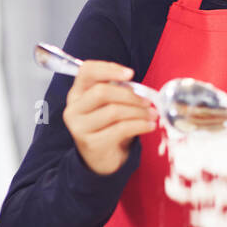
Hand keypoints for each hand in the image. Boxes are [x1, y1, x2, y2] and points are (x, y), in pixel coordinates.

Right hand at [62, 59, 157, 175]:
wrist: (100, 158)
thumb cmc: (108, 126)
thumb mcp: (109, 105)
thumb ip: (117, 91)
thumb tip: (139, 88)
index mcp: (77, 94)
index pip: (87, 71)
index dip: (109, 69)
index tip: (131, 74)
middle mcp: (74, 109)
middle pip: (102, 92)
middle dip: (130, 95)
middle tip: (148, 102)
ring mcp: (79, 127)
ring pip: (114, 111)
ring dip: (139, 112)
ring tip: (152, 115)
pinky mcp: (91, 143)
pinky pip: (121, 129)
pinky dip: (140, 125)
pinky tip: (149, 126)